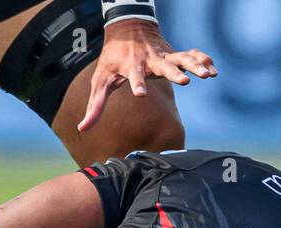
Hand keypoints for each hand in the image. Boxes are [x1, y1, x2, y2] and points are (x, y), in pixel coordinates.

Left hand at [79, 20, 216, 132]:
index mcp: (130, 66)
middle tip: (185, 81)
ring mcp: (163, 56)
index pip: (133, 77)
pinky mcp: (173, 53)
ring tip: (208, 75)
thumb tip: (82, 128)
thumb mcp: (100, 80)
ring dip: (194, 66)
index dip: (136, 84)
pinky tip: (213, 68)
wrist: (128, 30)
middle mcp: (149, 60)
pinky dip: (202, 59)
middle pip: (163, 67)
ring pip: (181, 59)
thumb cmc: (111, 60)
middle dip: (174, 74)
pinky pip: (190, 55)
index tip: (141, 94)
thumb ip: (95, 106)